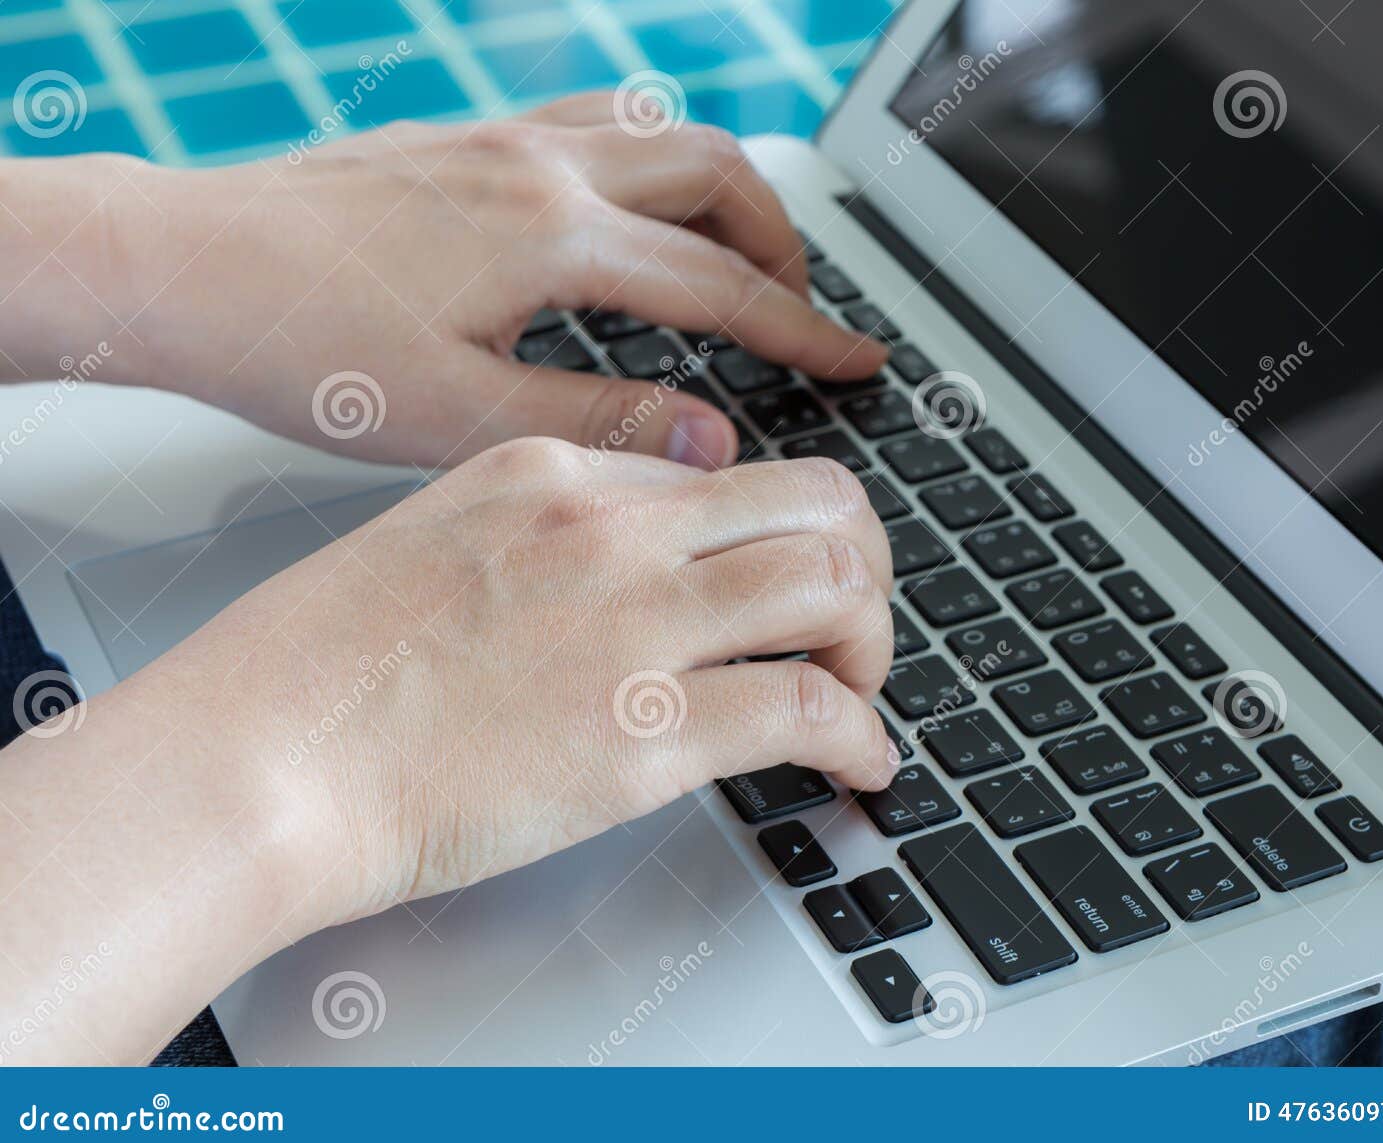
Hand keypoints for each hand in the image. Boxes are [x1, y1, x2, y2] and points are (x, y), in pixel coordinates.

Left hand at [1, 94, 885, 467]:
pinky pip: (593, 120)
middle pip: (716, 174)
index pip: (721, 285)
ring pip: (660, 132)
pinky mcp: (462, 137)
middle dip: (781, 241)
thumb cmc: (302, 344)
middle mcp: (542, 167)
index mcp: (554, 237)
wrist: (182, 265)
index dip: (803, 332)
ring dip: (720, 188)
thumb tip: (710, 440)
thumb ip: (600, 421)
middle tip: (800, 312)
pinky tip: (630, 207)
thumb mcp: (458, 415)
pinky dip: (647, 158)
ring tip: (737, 256)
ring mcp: (500, 139)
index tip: (858, 362)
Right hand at [148, 441, 898, 924]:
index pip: (725, 473)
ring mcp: (636, 625)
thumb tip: (631, 568)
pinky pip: (811, 712)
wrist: (258, 761)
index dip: (780, 530)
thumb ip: (541, 539)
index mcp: (550, 473)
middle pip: (816, 503)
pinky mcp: (647, 735)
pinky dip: (863, 739)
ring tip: (860, 694)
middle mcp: (612, 531)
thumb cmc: (314, 670)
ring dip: (875, 647)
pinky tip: (860, 765)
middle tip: (853, 626)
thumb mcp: (431, 544)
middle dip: (861, 567)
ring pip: (837, 588)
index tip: (788, 574)